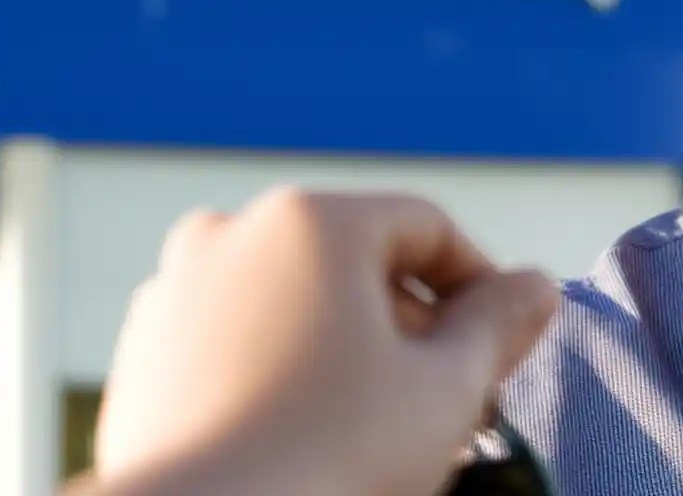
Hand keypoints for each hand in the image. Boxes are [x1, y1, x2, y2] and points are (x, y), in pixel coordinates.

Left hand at [80, 188, 558, 495]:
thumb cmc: (328, 461)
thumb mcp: (445, 389)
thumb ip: (499, 324)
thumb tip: (538, 286)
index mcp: (311, 221)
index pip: (428, 227)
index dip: (481, 282)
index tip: (504, 342)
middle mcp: (233, 232)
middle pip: (358, 260)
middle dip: (413, 321)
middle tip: (450, 393)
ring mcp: (177, 289)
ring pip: (297, 298)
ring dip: (351, 344)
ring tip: (381, 420)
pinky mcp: (144, 348)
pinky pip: (240, 334)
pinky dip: (287, 363)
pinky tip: (311, 429)